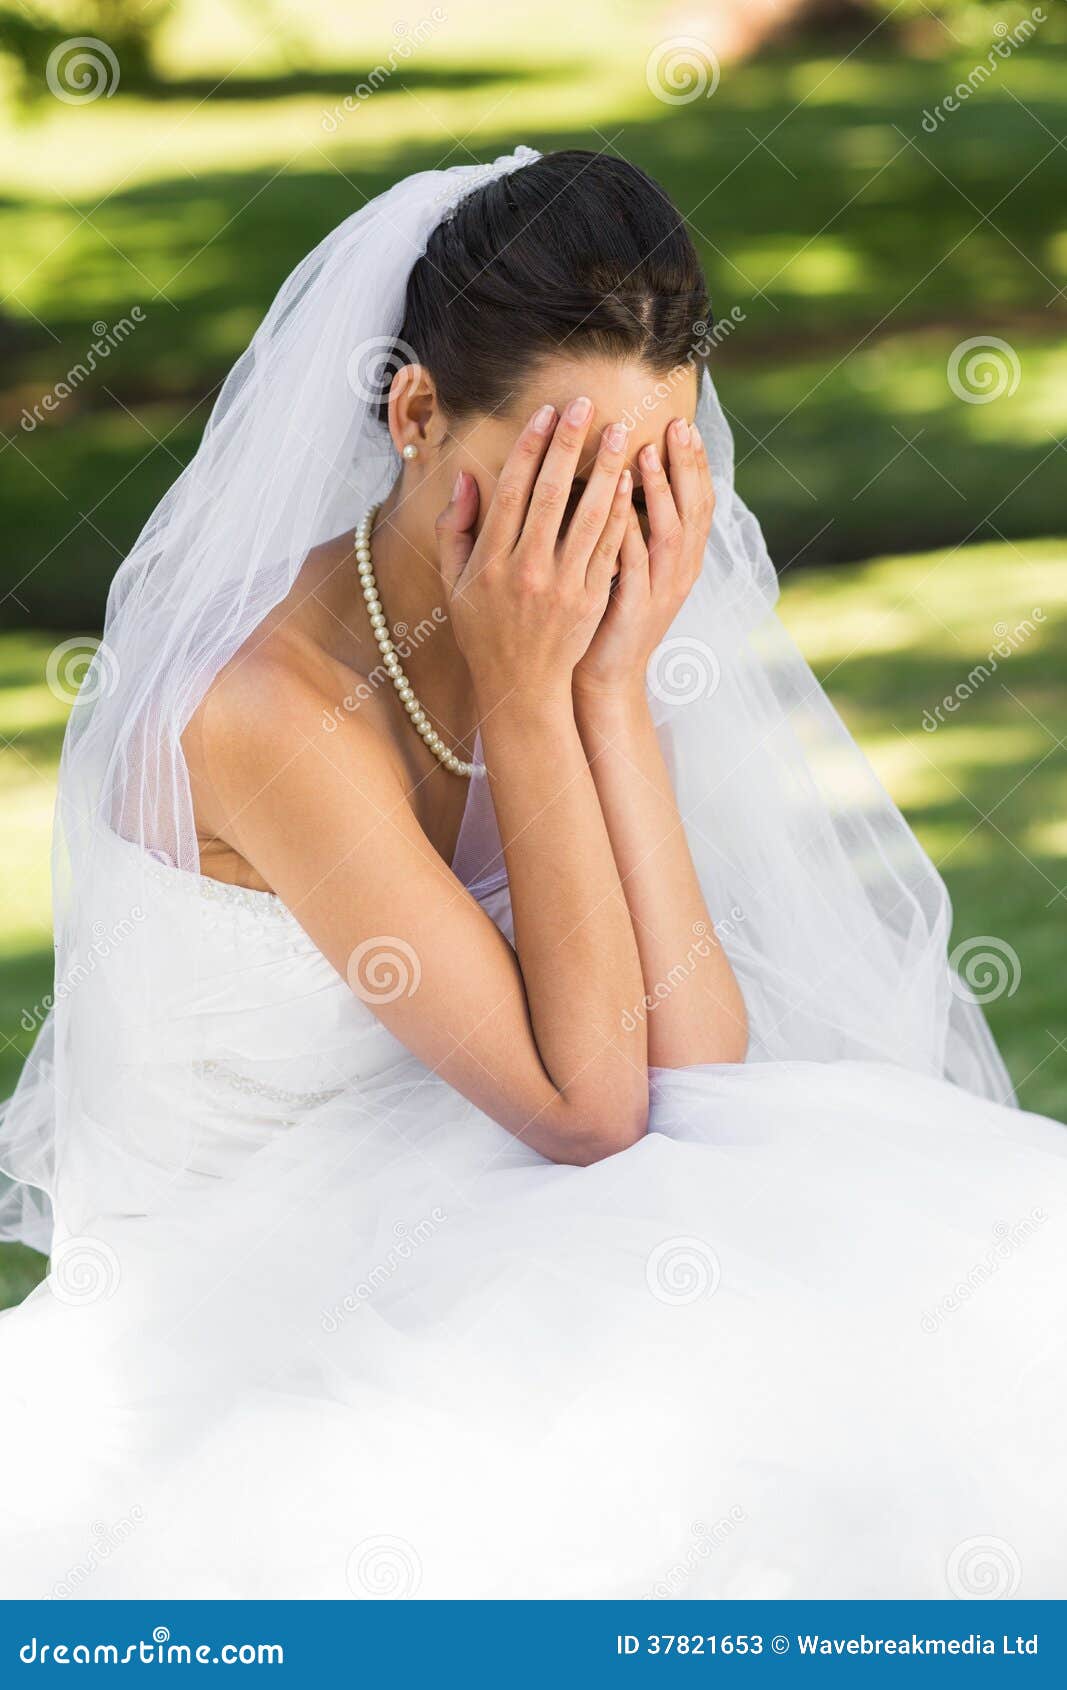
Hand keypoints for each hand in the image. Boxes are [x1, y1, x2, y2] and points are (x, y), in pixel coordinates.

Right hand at [434, 398, 632, 714]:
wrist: (521, 687)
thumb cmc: (483, 630)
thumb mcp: (454, 583)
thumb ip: (455, 530)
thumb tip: (465, 478)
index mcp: (490, 561)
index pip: (512, 491)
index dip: (531, 448)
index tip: (546, 413)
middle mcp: (526, 570)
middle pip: (551, 494)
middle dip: (569, 444)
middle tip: (585, 403)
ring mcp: (562, 586)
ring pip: (587, 517)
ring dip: (605, 470)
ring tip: (618, 431)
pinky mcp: (590, 600)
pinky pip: (608, 548)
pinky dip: (619, 513)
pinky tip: (630, 481)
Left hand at [573, 417, 713, 704]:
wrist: (605, 676)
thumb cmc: (607, 613)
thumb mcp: (629, 565)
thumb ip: (633, 524)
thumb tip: (623, 474)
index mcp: (682, 559)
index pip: (699, 502)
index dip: (695, 463)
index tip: (684, 423)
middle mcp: (680, 572)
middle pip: (694, 509)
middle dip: (686, 465)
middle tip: (676, 424)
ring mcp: (661, 592)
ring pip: (669, 533)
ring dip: (659, 491)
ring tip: (646, 452)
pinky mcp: (636, 610)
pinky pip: (635, 563)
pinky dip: (628, 530)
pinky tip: (615, 502)